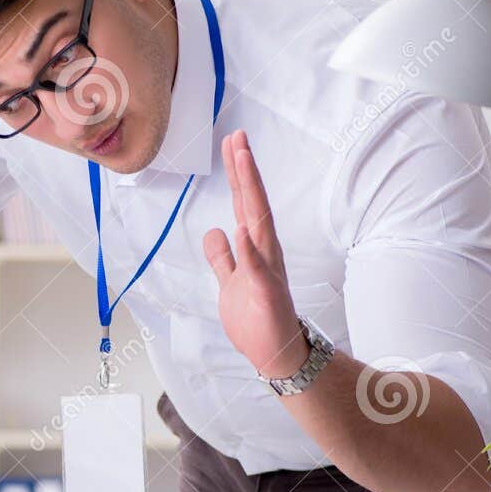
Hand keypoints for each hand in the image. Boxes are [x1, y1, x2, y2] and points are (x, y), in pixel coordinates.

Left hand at [203, 129, 308, 378]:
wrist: (275, 354)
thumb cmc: (256, 318)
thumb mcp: (230, 282)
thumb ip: (223, 258)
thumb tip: (215, 231)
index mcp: (255, 249)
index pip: (246, 204)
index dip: (240, 175)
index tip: (234, 144)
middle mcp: (265, 253)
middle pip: (253, 204)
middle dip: (245, 171)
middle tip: (238, 138)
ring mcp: (267, 271)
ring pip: (258, 225)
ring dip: (251, 193)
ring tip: (243, 162)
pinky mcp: (265, 294)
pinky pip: (256, 269)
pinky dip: (249, 249)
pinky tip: (241, 229)